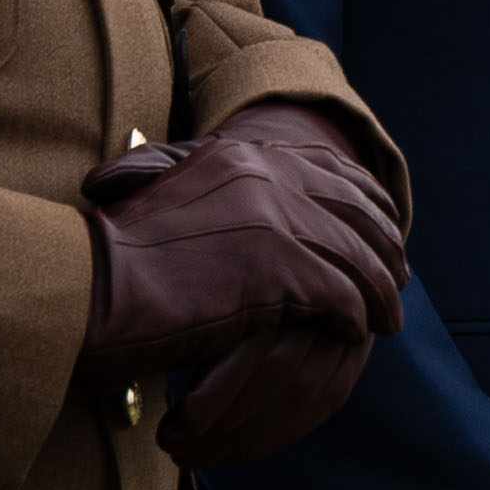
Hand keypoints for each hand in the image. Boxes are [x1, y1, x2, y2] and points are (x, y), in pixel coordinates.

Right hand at [80, 105, 408, 461]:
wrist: (90, 285)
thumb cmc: (112, 257)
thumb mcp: (167, 198)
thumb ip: (213, 190)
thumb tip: (249, 209)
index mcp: (239, 155)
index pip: (325, 167)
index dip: (363, 197)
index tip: (384, 222)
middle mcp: (264, 177)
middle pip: (351, 207)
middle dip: (383, 244)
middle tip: (400, 277)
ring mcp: (274, 221)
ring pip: (354, 254)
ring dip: (378, 290)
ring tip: (390, 319)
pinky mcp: (277, 271)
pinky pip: (340, 294)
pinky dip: (354, 315)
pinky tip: (357, 333)